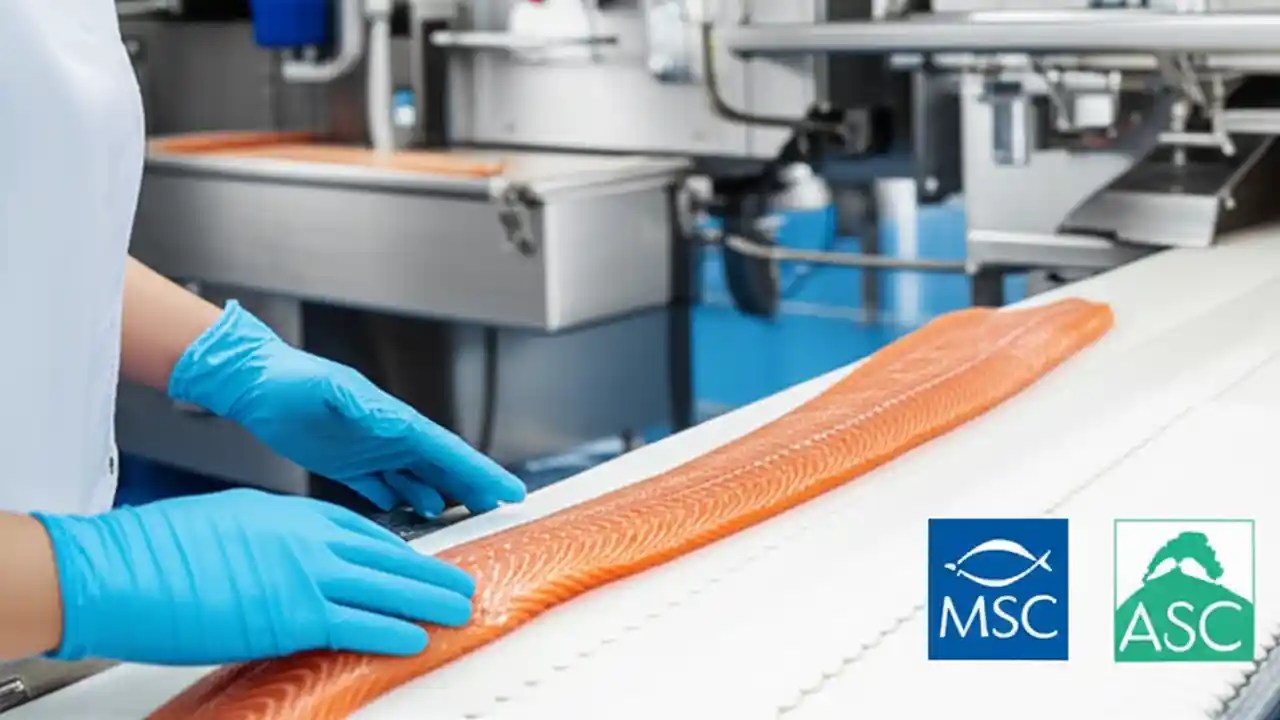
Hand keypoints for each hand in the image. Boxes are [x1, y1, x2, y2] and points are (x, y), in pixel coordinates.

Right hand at [34, 489, 471, 664]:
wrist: (119, 568)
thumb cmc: (157, 551)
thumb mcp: (229, 525)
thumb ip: (272, 542)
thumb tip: (290, 564)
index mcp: (292, 514)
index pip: (362, 532)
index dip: (398, 551)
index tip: (420, 564)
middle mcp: (308, 538)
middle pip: (386, 556)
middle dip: (429, 574)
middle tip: (462, 586)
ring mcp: (304, 574)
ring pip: (385, 588)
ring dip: (428, 602)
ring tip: (460, 611)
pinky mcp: (293, 614)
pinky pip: (357, 622)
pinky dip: (391, 631)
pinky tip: (416, 638)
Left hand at [167, 302, 526, 517]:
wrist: (253, 382)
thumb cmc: (288, 379)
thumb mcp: (326, 388)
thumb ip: (361, 405)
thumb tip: (397, 420)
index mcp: (392, 420)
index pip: (447, 450)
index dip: (480, 472)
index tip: (508, 489)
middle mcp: (388, 436)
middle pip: (441, 467)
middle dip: (473, 487)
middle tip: (502, 510)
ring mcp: (370, 450)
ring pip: (417, 479)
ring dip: (442, 497)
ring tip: (464, 518)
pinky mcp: (346, 464)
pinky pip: (382, 488)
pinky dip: (400, 501)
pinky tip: (412, 514)